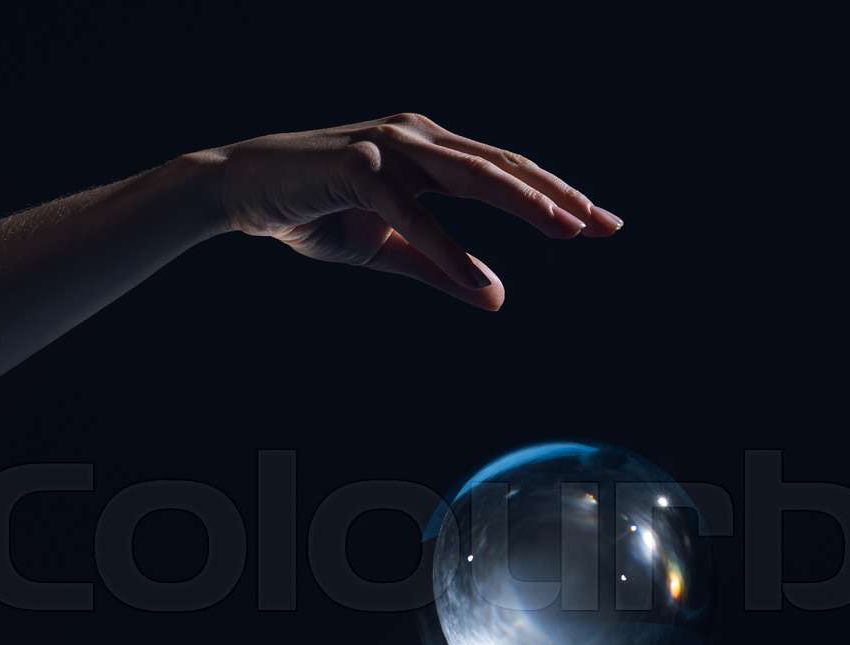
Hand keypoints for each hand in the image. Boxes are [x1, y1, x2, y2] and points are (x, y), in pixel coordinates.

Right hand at [208, 113, 623, 309]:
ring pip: (473, 176)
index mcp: (431, 151)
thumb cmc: (318, 214)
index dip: (556, 197)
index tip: (602, 224)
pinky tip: (482, 282)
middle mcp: (418, 138)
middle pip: (504, 167)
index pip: (507, 172)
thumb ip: (443, 270)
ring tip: (567, 230)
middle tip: (606, 224)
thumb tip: (498, 300)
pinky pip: (417, 217)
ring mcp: (391, 147)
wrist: (244, 193)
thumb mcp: (392, 249)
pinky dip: (451, 251)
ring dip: (524, 203)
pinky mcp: (360, 170)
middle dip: (559, 196)